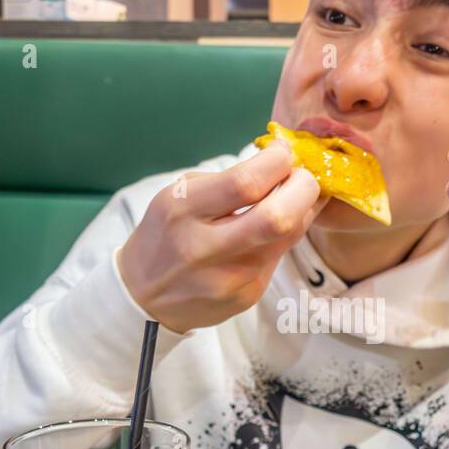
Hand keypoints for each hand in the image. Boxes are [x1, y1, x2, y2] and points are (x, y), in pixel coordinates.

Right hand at [117, 142, 322, 333]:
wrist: (145, 297)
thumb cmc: (165, 234)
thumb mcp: (178, 196)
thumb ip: (226, 182)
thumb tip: (282, 164)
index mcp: (182, 211)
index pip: (245, 183)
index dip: (277, 161)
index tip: (283, 151)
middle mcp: (206, 248)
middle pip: (277, 217)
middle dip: (304, 188)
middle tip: (303, 175)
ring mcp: (229, 278)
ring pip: (288, 237)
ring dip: (302, 209)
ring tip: (296, 196)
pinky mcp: (246, 296)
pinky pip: (280, 257)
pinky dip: (285, 235)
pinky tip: (274, 228)